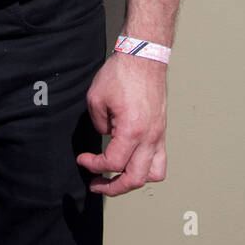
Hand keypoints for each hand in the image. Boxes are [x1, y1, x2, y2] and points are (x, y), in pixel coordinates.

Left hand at [76, 51, 167, 195]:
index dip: (94, 166)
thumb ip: (98, 124)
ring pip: (153, 174)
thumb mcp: (96, 99)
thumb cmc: (122, 74)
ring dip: (133, 180)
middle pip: (135, 178)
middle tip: (97, 184)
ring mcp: (159, 135)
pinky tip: (131, 162)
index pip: (113, 163)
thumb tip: (105, 136)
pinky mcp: (161, 130)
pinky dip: (145, 168)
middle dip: (113, 187)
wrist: (144, 57)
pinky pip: (159, 159)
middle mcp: (150, 137)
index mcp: (132, 130)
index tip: (83, 160)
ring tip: (116, 178)